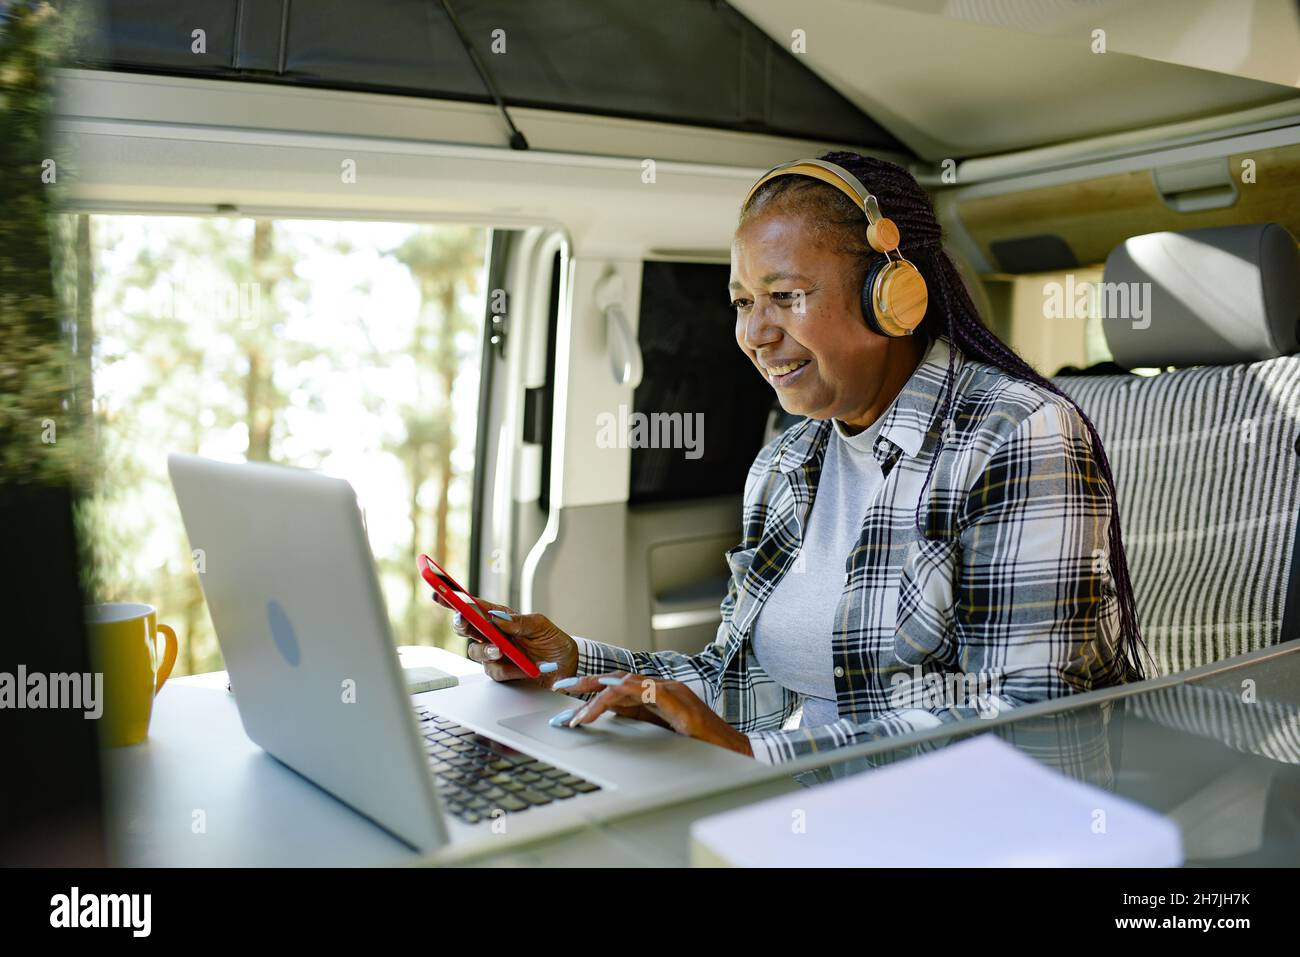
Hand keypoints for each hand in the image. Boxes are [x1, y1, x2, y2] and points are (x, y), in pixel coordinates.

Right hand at [434, 592, 577, 687]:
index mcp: (502, 618)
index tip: (442, 593)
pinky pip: (493, 671)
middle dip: (460, 623)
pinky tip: (519, 667)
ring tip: (499, 651)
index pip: (475, 606)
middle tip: (463, 621)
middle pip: (466, 627)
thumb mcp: (541, 626)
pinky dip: (506, 669)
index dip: (456, 599)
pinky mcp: (501, 671)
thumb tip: (498, 618)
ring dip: (485, 650)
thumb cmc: (553, 641)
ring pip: (475, 651)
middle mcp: (494, 634)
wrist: (567, 665)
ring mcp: (495, 653)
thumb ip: (519, 621)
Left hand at [554, 672, 753, 756]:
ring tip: (575, 714)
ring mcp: (670, 690)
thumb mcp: (661, 729)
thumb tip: (606, 714)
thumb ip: (638, 717)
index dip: (592, 687)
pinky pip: (640, 692)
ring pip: (623, 684)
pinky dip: (615, 697)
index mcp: (658, 692)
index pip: (619, 684)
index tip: (567, 691)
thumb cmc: (701, 744)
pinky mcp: (675, 700)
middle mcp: (662, 686)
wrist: (734, 751)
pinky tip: (598, 705)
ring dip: (595, 698)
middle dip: (585, 683)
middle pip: (616, 678)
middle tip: (558, 687)